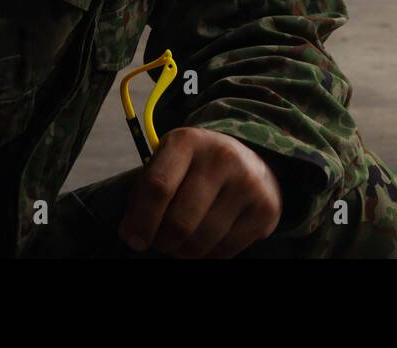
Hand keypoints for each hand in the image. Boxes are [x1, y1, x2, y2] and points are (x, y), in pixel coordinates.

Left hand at [118, 127, 282, 257]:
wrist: (250, 160)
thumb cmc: (196, 167)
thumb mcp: (168, 165)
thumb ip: (144, 195)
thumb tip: (130, 234)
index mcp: (188, 141)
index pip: (158, 187)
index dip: (141, 221)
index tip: (134, 240)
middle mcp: (221, 157)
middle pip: (180, 221)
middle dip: (163, 241)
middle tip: (161, 242)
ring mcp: (247, 182)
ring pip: (202, 241)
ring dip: (183, 251)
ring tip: (181, 242)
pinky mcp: (266, 208)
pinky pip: (225, 251)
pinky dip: (207, 255)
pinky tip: (204, 243)